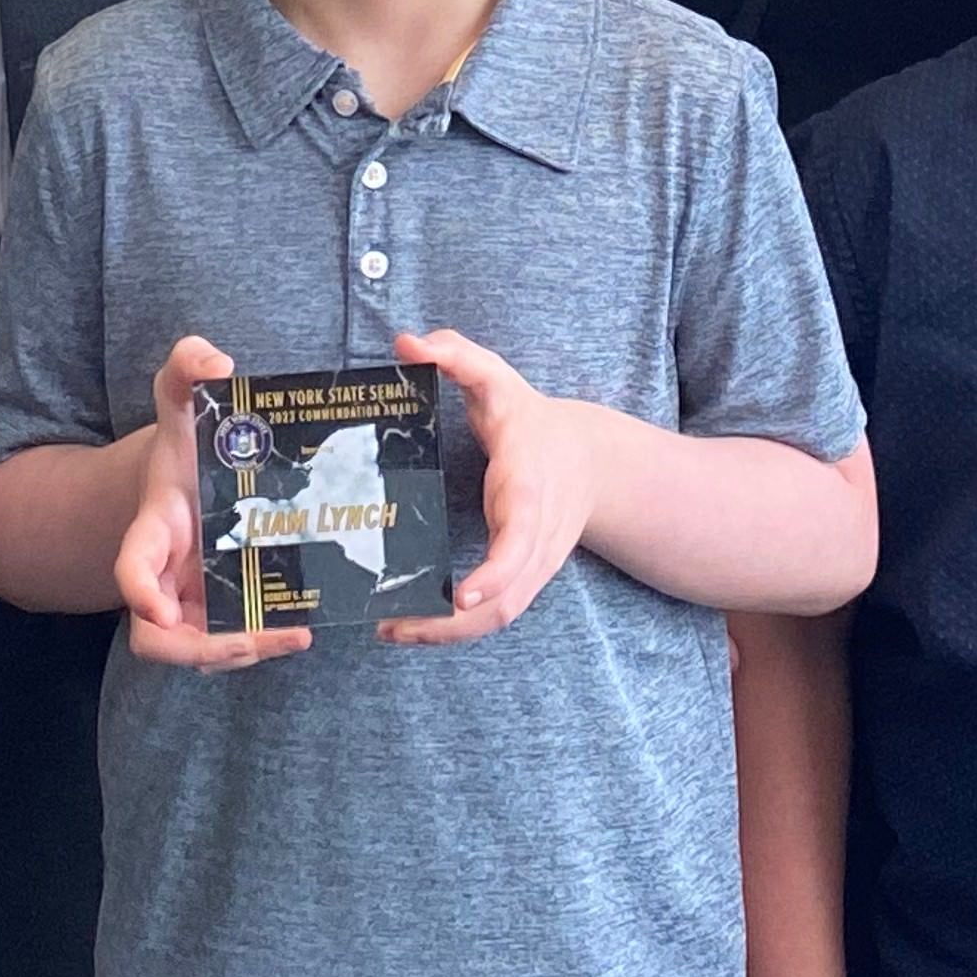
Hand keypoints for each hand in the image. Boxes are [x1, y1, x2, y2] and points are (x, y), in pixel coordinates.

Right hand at [118, 336, 309, 673]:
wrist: (187, 478)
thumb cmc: (185, 443)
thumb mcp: (182, 398)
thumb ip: (187, 366)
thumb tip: (217, 361)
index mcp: (152, 528)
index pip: (130, 568)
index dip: (139, 592)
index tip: (162, 610)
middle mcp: (165, 575)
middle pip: (156, 639)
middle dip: (202, 649)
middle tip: (256, 635)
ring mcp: (191, 600)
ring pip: (199, 652)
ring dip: (243, 652)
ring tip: (295, 634)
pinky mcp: (221, 611)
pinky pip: (231, 644)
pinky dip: (260, 645)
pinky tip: (302, 627)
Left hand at [380, 327, 613, 646]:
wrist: (586, 461)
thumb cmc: (528, 418)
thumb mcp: (496, 378)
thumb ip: (455, 354)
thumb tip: (407, 342)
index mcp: (528, 488)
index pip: (521, 537)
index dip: (497, 570)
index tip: (464, 594)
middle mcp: (536, 537)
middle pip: (505, 599)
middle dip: (451, 623)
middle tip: (393, 625)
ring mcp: (534, 565)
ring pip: (498, 617)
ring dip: (445, 634)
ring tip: (390, 631)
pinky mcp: (525, 580)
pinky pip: (493, 616)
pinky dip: (454, 629)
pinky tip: (410, 625)